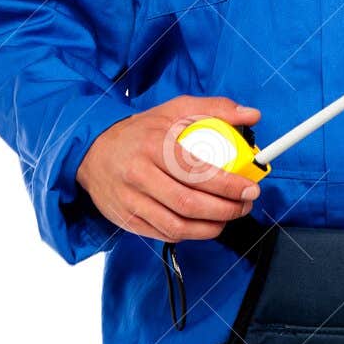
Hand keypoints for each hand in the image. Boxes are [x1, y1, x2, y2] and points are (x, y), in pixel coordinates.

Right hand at [76, 94, 262, 241]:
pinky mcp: (126, 219)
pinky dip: (190, 234)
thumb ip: (216, 108)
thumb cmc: (142, 131)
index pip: (195, 171)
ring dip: (210, 228)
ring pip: (177, 225)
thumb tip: (252, 115)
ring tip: (228, 217)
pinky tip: (204, 224)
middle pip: (188, 203)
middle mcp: (139, 174)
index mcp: (154, 145)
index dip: (228, 185)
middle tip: (245, 205)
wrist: (92, 151)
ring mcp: (130, 200)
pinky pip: (164, 234)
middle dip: (225, 210)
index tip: (250, 188)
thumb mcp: (175, 109)